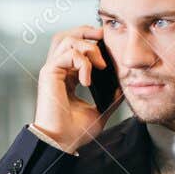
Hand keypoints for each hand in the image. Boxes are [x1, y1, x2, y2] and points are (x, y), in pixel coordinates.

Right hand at [33, 26, 121, 153]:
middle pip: (68, 36)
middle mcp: (59, 70)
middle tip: (104, 38)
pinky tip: (87, 80)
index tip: (110, 47)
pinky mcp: (49, 73)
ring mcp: (52, 70)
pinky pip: (68, 55)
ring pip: (67, 40)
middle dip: (87, 31)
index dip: (92, 41)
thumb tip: (126, 87)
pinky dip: (82, 63)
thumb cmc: (76, 131)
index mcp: (68, 76)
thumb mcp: (101, 110)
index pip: (78, 48)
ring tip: (100, 64)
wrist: (62, 142)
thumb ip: (111, 97)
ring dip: (88, 47)